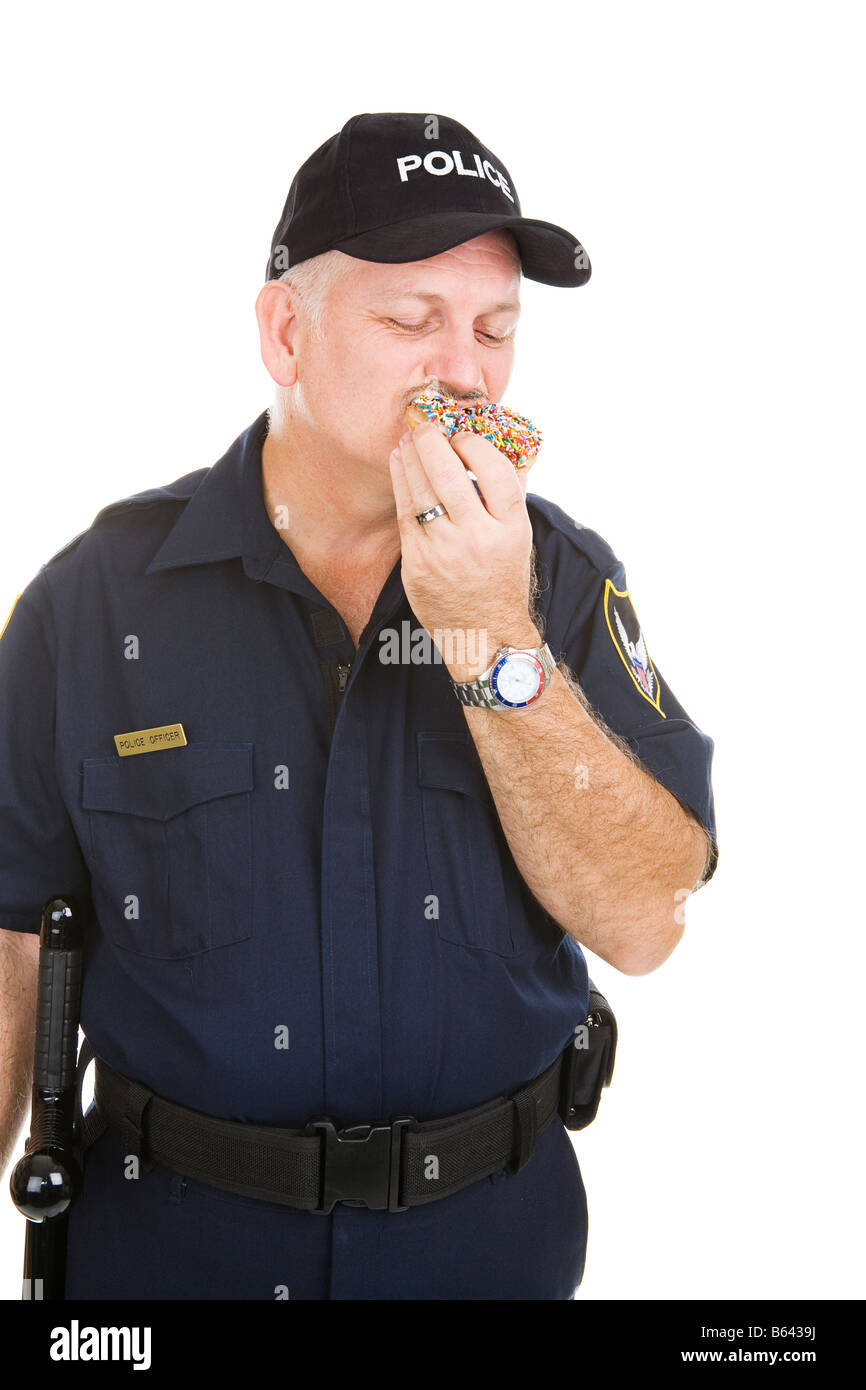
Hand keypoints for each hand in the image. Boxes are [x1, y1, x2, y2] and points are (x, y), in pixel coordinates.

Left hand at [388, 422, 540, 681]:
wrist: (484, 632)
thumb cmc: (501, 577)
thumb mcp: (519, 536)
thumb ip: (508, 494)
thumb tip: (493, 442)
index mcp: (512, 529)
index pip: (496, 472)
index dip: (476, 446)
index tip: (463, 434)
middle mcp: (479, 539)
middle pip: (451, 476)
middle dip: (433, 442)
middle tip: (425, 424)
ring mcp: (445, 553)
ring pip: (422, 492)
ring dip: (411, 458)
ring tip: (408, 439)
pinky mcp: (418, 564)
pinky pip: (405, 514)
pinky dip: (401, 484)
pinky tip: (399, 465)